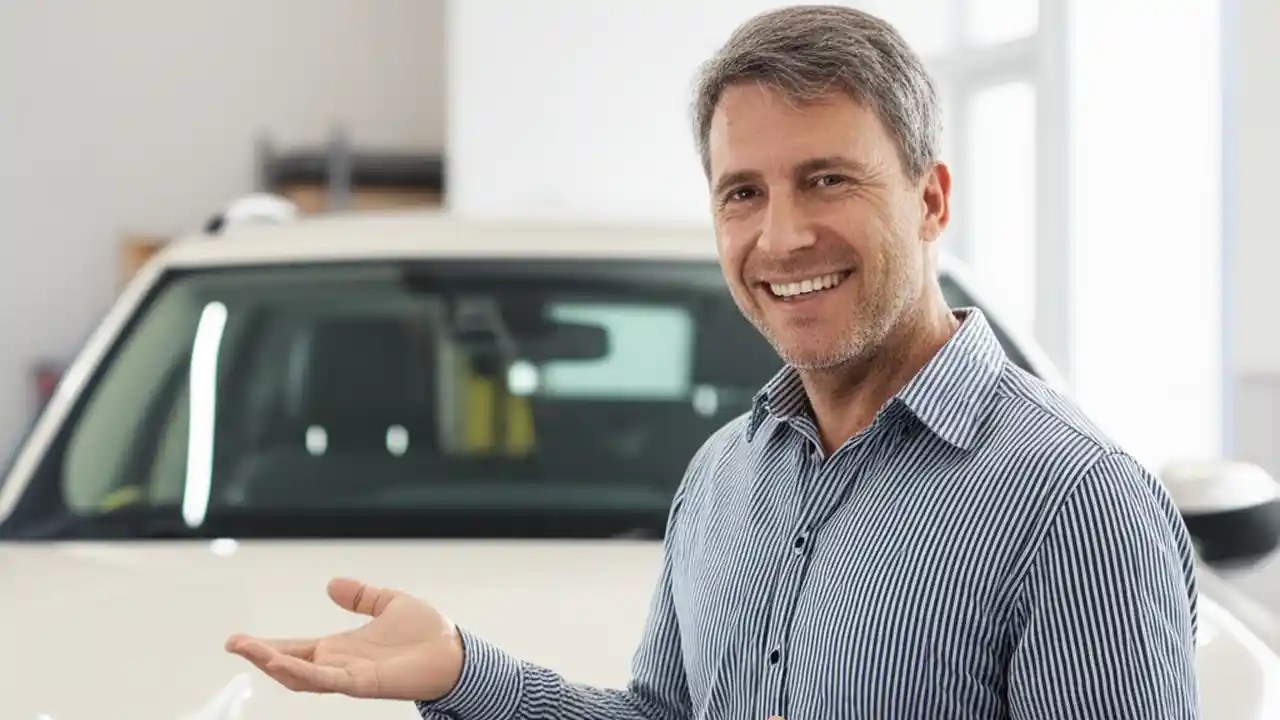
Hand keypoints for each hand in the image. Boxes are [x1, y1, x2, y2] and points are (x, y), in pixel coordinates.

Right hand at [225, 578, 463, 700]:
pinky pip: (329, 682)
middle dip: (260, 656)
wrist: (455, 651)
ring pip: (302, 676)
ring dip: (274, 665)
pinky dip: (305, 674)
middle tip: (232, 644)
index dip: (267, 646)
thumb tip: (331, 584)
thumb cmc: (427, 632)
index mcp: (340, 648)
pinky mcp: (365, 684)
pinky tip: (284, 665)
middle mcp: (339, 665)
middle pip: (290, 665)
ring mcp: (350, 677)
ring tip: (249, 651)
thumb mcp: (388, 603)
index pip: (295, 648)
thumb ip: (360, 596)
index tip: (238, 640)